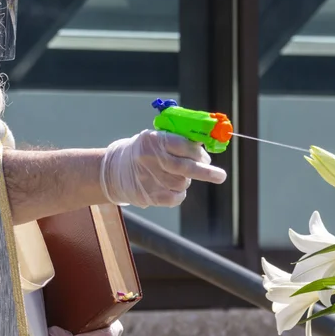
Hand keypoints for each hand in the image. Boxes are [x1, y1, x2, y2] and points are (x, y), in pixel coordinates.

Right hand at [99, 129, 226, 207]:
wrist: (113, 171)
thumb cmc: (143, 152)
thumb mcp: (155, 139)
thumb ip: (178, 141)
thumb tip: (205, 146)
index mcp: (153, 140)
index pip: (184, 146)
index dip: (199, 152)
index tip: (207, 157)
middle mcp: (150, 159)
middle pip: (185, 168)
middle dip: (206, 172)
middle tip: (221, 176)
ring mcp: (148, 179)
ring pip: (182, 183)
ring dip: (187, 180)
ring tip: (179, 175)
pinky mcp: (148, 196)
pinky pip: (175, 197)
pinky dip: (179, 193)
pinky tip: (172, 187)